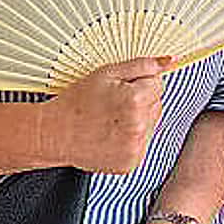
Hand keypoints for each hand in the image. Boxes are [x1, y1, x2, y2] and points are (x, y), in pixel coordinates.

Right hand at [45, 56, 170, 173]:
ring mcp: (136, 147)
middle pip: (157, 104)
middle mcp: (139, 126)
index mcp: (135, 100)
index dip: (138, 82)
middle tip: (113, 103)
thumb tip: (168, 61)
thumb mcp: (107, 73)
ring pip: (151, 124)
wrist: (55, 133)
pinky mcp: (131, 162)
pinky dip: (131, 138)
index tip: (120, 88)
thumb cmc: (77, 102)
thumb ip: (142, 65)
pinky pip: (142, 143)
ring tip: (111, 120)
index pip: (158, 84)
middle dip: (141, 100)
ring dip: (138, 119)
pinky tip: (112, 134)